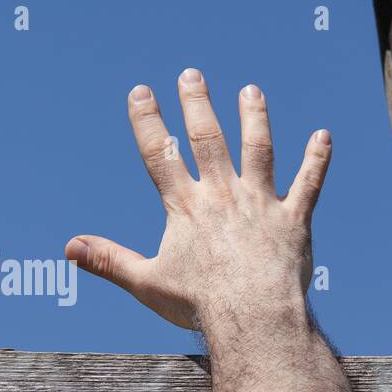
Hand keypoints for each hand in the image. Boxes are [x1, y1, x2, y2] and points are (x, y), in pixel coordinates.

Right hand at [65, 69, 331, 330]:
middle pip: (209, 139)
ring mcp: (260, 204)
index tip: (141, 92)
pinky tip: (323, 137)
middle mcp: (222, 196)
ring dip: (254, 118)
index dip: (148, 121)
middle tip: (192, 74)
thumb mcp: (145, 283)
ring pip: (259, 150)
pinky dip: (316, 160)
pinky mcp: (293, 220)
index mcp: (185, 208)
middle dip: (197, 104)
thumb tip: (69, 248)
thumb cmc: (198, 304)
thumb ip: (108, 260)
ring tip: (251, 92)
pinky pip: (308, 184)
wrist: (253, 317)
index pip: (160, 155)